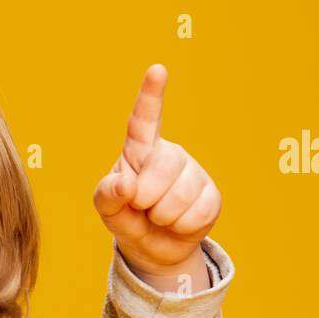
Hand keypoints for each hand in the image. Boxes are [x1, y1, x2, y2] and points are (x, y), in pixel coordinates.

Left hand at [93, 64, 221, 283]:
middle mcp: (169, 155)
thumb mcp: (107, 209)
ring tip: (158, 216)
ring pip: (181, 194)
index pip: (143, 120)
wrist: (153, 248)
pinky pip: (199, 212)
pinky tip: (178, 224)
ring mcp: (193, 172)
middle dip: (146, 197)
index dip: (151, 96)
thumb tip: (125, 184)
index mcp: (139, 151)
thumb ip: (107, 195)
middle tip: (141, 207)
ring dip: (164, 216)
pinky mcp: (211, 195)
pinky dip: (182, 226)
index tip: (157, 70)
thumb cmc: (127, 219)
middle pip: (163, 167)